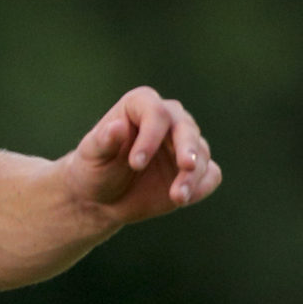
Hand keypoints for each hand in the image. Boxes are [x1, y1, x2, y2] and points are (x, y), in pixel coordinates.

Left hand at [64, 87, 220, 223]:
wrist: (103, 198)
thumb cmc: (94, 168)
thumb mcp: (92, 155)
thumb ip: (104, 141)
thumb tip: (118, 126)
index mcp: (139, 105)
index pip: (155, 112)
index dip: (150, 136)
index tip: (136, 163)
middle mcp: (167, 119)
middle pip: (186, 127)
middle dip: (187, 148)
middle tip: (185, 166)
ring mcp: (184, 144)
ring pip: (200, 153)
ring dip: (192, 176)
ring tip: (177, 197)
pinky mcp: (197, 169)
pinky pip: (210, 174)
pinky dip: (201, 186)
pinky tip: (182, 198)